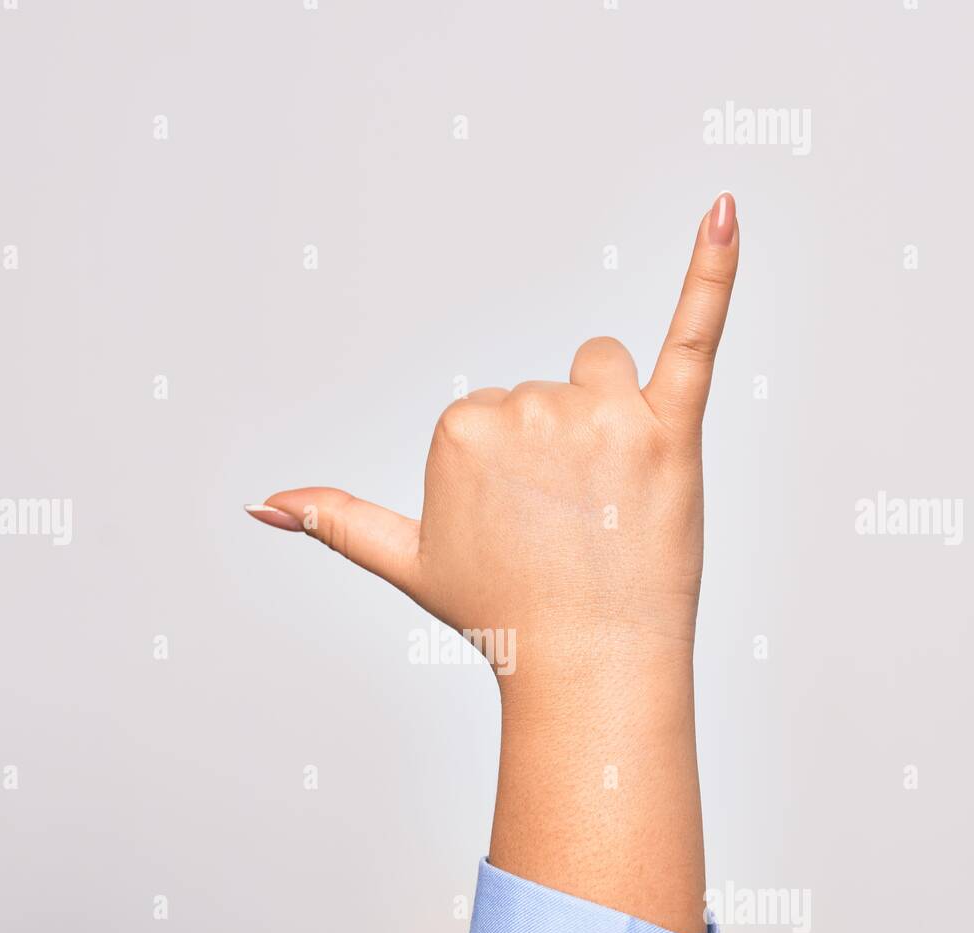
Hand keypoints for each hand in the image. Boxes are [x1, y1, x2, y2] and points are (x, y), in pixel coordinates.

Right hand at [248, 193, 738, 932]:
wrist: (590, 667)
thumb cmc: (503, 617)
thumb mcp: (408, 562)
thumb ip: (337, 520)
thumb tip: (265, 504)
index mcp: (462, 428)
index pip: (494, 415)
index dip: (512, 478)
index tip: (520, 531)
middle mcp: (529, 409)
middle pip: (548, 392)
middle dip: (561, 455)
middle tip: (571, 531)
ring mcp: (604, 418)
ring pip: (604, 373)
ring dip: (609, 419)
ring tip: (612, 500)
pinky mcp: (671, 428)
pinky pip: (694, 331)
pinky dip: (713, 268)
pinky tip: (724, 208)